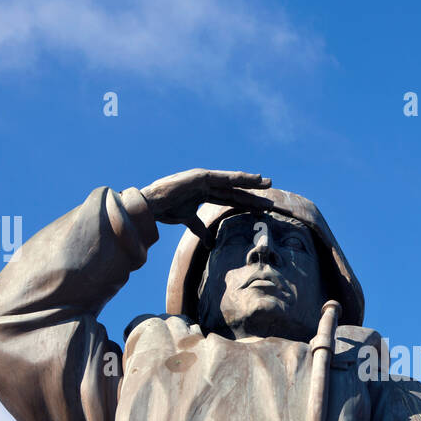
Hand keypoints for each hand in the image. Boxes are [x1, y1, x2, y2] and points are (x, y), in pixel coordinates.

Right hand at [138, 168, 273, 224]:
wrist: (149, 206)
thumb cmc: (165, 210)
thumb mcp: (188, 220)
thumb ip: (200, 229)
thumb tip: (209, 243)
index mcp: (204, 193)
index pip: (230, 198)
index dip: (246, 203)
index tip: (261, 207)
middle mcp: (206, 184)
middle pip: (235, 190)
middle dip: (253, 194)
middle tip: (271, 196)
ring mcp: (203, 179)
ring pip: (232, 182)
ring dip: (250, 182)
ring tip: (267, 183)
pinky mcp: (199, 177)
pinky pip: (222, 178)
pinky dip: (238, 177)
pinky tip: (251, 178)